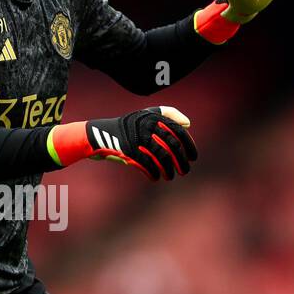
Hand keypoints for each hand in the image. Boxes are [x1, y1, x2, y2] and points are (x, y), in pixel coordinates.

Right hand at [83, 105, 197, 180]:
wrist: (100, 134)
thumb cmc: (128, 126)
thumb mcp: (145, 115)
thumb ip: (166, 115)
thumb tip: (188, 124)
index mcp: (153, 115)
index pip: (178, 130)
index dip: (189, 145)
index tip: (193, 157)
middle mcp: (146, 124)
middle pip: (172, 145)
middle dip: (182, 161)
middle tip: (185, 171)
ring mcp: (137, 136)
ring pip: (161, 156)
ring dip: (169, 170)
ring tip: (170, 177)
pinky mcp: (128, 149)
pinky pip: (146, 163)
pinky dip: (152, 173)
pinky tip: (155, 178)